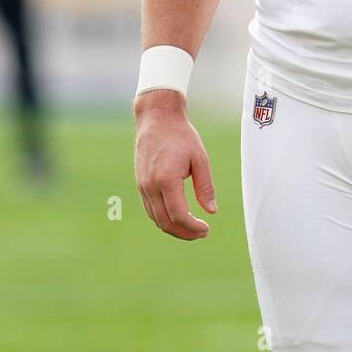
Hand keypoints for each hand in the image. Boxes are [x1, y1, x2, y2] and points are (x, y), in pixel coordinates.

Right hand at [134, 90, 216, 240]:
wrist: (157, 118)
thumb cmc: (181, 135)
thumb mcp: (200, 159)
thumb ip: (205, 187)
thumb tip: (211, 211)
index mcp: (166, 180)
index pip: (178, 216)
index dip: (193, 228)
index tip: (207, 229)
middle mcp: (150, 186)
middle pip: (165, 222)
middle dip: (184, 233)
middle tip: (202, 233)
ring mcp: (142, 186)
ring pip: (155, 218)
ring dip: (173, 229)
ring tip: (192, 229)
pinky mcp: (140, 184)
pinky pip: (150, 209)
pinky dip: (163, 219)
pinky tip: (178, 218)